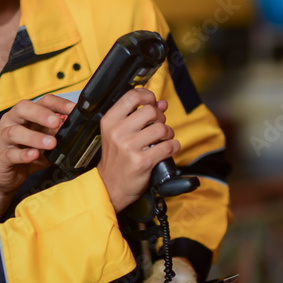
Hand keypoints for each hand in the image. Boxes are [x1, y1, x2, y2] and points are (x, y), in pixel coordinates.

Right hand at [0, 94, 74, 225]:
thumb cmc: (26, 155)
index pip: (42, 101)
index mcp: (25, 115)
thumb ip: (56, 135)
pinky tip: (34, 155)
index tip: (72, 109)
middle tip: (57, 122)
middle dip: (41, 114)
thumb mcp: (45, 144)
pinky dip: (23, 154)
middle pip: (23, 108)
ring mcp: (3, 138)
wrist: (4, 178)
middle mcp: (11, 122)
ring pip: (15, 132)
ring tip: (51, 143)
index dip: (57, 103)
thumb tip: (74, 128)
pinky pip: (11, 154)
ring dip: (35, 137)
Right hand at [96, 88, 179, 212]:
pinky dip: (173, 147)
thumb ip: (138, 115)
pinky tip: (167, 149)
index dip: (147, 96)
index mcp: (110, 121)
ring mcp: (129, 147)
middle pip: (151, 111)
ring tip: (162, 139)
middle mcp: (118, 132)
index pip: (132, 96)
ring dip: (168, 133)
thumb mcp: (119, 133)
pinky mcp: (142, 161)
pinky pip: (168, 146)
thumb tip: (161, 103)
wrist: (109, 186)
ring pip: (162, 128)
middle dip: (160, 117)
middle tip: (158, 126)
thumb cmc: (115, 159)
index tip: (152, 102)